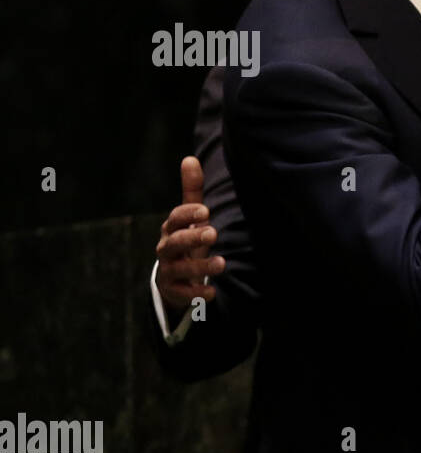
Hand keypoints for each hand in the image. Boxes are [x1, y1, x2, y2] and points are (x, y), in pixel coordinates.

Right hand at [155, 156, 225, 314]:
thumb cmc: (188, 238)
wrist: (175, 275)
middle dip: (192, 237)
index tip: (205, 211)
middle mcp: (167, 249)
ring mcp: (169, 270)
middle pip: (174, 242)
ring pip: (179, 268)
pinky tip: (212, 293)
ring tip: (222, 264)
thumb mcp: (191, 217)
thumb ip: (192, 191)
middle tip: (213, 232)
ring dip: (200, 266)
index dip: (187, 214)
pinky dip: (196, 294)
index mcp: (172, 228)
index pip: (175, 218)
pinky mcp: (174, 291)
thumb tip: (190, 158)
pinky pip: (182, 294)